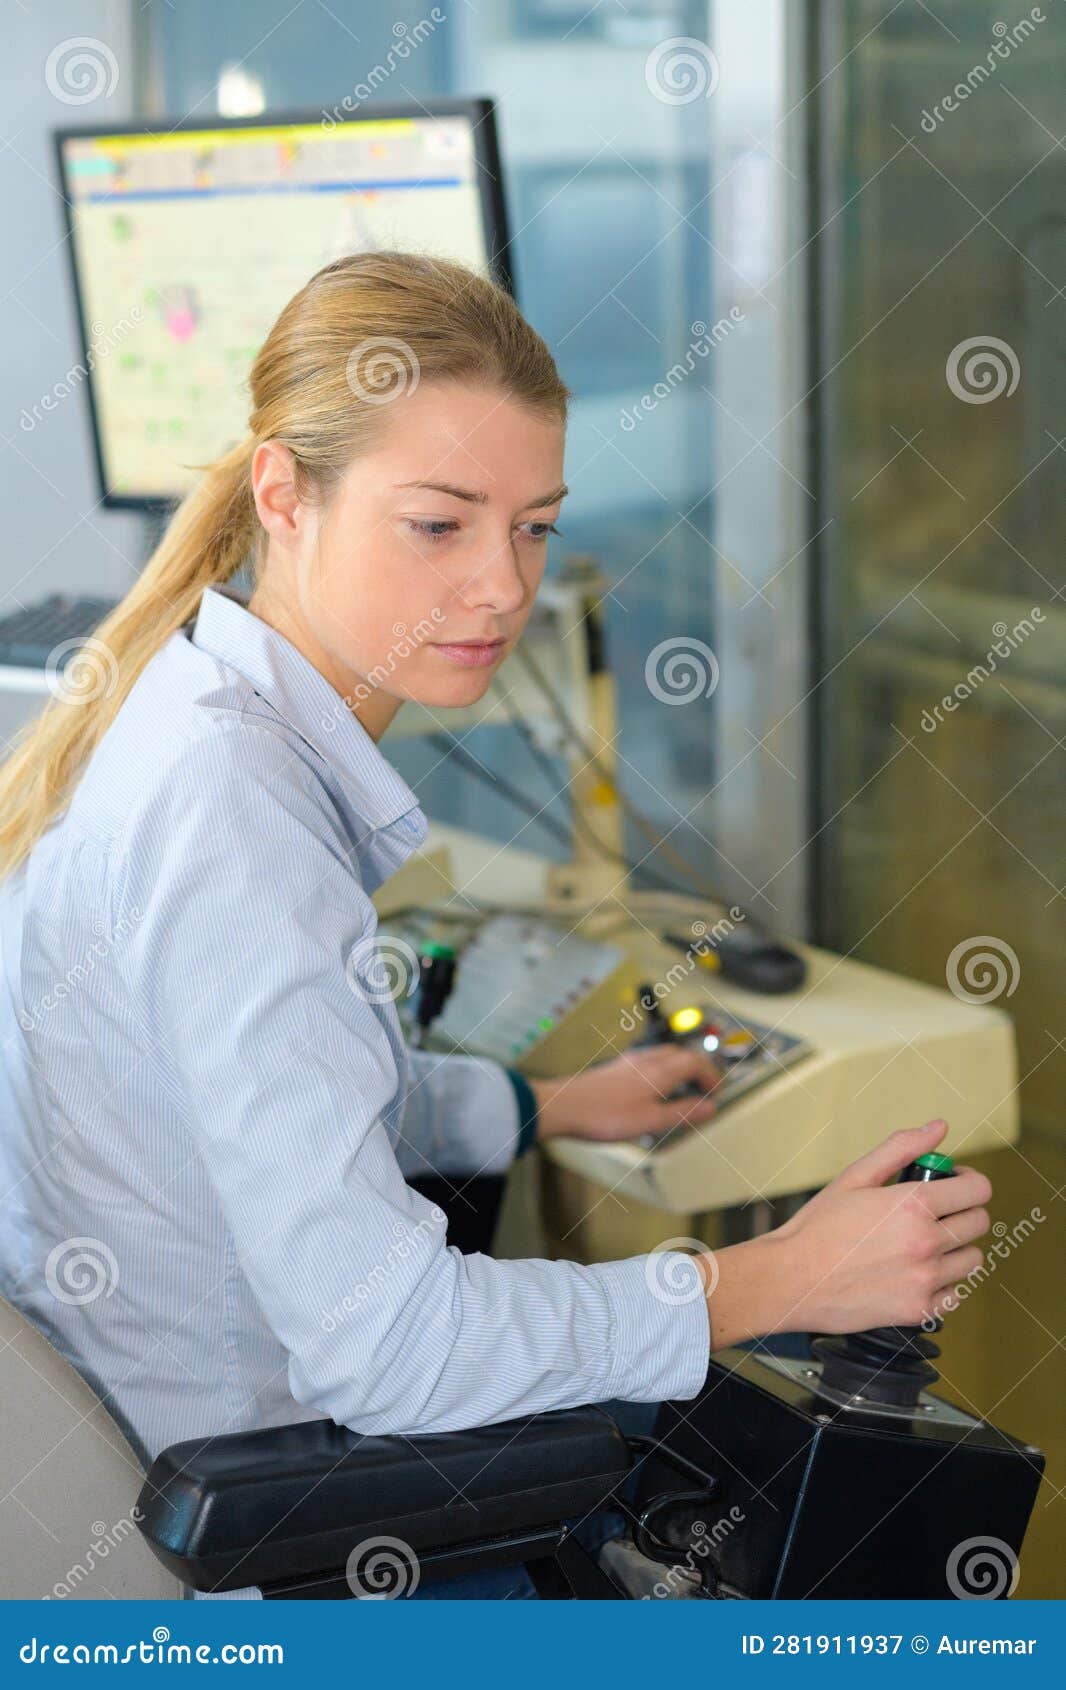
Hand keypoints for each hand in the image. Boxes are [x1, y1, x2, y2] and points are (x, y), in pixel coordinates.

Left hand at [531, 1044, 721, 1143]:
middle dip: (698, 1068)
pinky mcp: (614, 1069)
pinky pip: (647, 1062)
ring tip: (684, 1088)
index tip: (717, 1092)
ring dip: (680, 1067)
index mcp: (659, 1071)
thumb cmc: (602, 1115)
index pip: (695, 1062)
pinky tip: (653, 1088)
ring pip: (663, 1055)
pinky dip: (661, 1071)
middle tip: (706, 1088)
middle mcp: (645, 1061)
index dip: (711, 1076)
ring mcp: (628, 1063)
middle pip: (681, 1054)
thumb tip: (710, 1107)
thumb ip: (682, 1113)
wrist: (561, 1106)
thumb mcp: (650, 1121)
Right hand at [695, 1119, 992, 1349]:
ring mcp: (925, 1279)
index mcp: (914, 1204)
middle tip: (938, 1212)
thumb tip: (939, 1127)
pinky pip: (955, 1294)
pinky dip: (943, 1284)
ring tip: (926, 1244)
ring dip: (956, 1248)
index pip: (978, 1190)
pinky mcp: (918, 1310)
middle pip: (979, 1223)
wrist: (792, 1279)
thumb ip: (901, 1148)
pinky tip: (918, 1273)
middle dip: (963, 1211)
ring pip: (972, 1259)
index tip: (955, 1183)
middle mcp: (926, 1242)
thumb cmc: (818, 1228)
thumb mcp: (855, 1176)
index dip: (970, 1181)